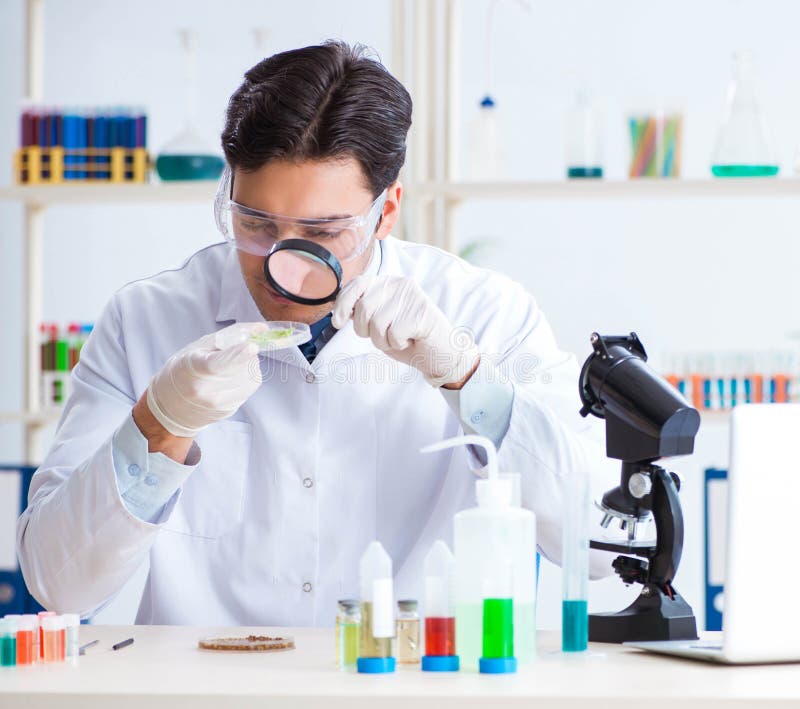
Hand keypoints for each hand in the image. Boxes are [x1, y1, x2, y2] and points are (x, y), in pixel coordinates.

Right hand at [145, 323, 263, 437]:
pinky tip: (231, 377)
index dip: (238, 355)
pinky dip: (247, 377)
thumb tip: (261, 329)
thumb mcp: (198, 347)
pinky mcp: (230, 409)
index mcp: (193, 370)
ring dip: (248, 365)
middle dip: (246, 354)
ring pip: (252, 376)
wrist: (171, 406)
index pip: (219, 364)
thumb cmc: (183, 369)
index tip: (253, 346)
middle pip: (242, 367)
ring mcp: (219, 403)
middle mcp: (206, 391)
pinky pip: (250, 386)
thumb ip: (230, 335)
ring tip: (229, 366)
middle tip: (234, 351)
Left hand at [332, 275, 479, 387]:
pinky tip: (410, 340)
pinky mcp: (421, 313)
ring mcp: (412, 297)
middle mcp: (399, 284)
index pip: (356, 284)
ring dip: (383, 341)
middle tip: (383, 336)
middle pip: (363, 308)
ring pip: (377, 324)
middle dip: (365, 330)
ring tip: (399, 338)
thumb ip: (363, 313)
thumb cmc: (408, 339)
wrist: (441, 354)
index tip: (338, 322)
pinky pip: (393, 334)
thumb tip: (338, 313)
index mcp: (388, 282)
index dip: (342, 304)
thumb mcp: (380, 323)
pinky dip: (398, 344)